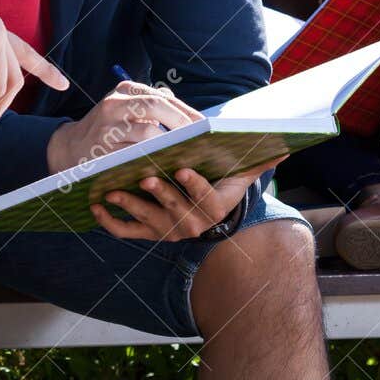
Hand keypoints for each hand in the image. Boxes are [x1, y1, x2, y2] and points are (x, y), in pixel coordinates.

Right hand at [47, 79, 203, 172]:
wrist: (71, 148)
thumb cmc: (109, 129)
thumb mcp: (127, 110)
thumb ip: (154, 107)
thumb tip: (190, 115)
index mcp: (125, 89)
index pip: (162, 96)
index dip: (186, 110)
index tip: (205, 125)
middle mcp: (115, 102)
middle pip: (156, 105)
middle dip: (181, 122)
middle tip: (200, 137)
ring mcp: (108, 124)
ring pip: (147, 130)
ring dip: (170, 142)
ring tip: (188, 151)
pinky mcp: (104, 147)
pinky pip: (135, 152)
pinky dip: (153, 157)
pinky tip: (166, 163)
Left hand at [92, 158, 285, 241]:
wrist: (206, 215)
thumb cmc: (220, 185)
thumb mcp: (240, 175)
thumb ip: (258, 162)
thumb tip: (283, 146)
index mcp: (213, 207)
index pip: (206, 199)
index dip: (194, 186)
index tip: (182, 168)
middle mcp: (190, 223)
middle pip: (174, 211)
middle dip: (159, 194)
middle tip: (145, 176)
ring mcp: (167, 229)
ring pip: (147, 220)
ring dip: (129, 205)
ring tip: (112, 189)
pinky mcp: (147, 232)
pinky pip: (126, 230)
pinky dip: (109, 221)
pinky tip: (96, 204)